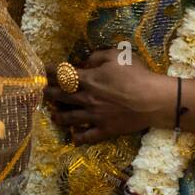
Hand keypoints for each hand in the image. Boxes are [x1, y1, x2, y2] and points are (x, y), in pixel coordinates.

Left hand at [45, 49, 170, 145]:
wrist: (152, 99)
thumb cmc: (136, 74)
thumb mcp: (117, 56)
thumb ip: (98, 57)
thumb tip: (85, 62)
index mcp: (89, 80)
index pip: (64, 75)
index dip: (51, 71)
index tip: (44, 70)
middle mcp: (87, 99)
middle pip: (62, 96)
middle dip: (49, 93)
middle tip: (42, 92)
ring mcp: (95, 116)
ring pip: (70, 118)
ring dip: (59, 116)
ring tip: (52, 115)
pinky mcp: (105, 130)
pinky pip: (87, 136)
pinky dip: (78, 137)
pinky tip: (73, 138)